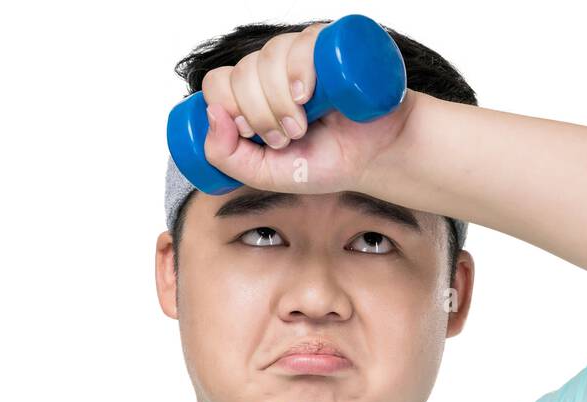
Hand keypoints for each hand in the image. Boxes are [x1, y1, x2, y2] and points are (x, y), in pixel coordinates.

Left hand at [200, 22, 416, 195]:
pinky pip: (300, 42)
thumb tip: (211, 115)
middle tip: (285, 138)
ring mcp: (299, 55)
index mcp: (252, 96)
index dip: (226, 107)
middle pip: (241, 72)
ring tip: (302, 126)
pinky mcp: (327, 44)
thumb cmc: (326, 163)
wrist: (375, 157)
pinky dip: (297, 69)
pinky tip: (306, 94)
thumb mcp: (267, 174)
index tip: (251, 136)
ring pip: (267, 58)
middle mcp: (272, 71)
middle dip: (257, 113)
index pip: (218, 82)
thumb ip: (228, 159)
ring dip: (278, 99)